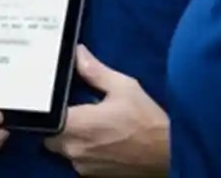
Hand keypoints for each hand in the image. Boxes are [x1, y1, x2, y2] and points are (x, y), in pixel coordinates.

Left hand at [44, 45, 169, 176]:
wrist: (172, 156)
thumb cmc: (148, 122)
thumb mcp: (124, 88)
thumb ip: (95, 72)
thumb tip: (79, 54)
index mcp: (78, 125)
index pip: (47, 117)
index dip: (51, 109)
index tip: (59, 101)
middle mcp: (75, 150)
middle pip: (52, 136)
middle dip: (61, 125)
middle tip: (79, 113)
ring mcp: (84, 167)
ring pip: (66, 151)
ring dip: (74, 140)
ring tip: (95, 128)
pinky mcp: (95, 177)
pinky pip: (81, 163)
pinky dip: (87, 153)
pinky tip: (104, 142)